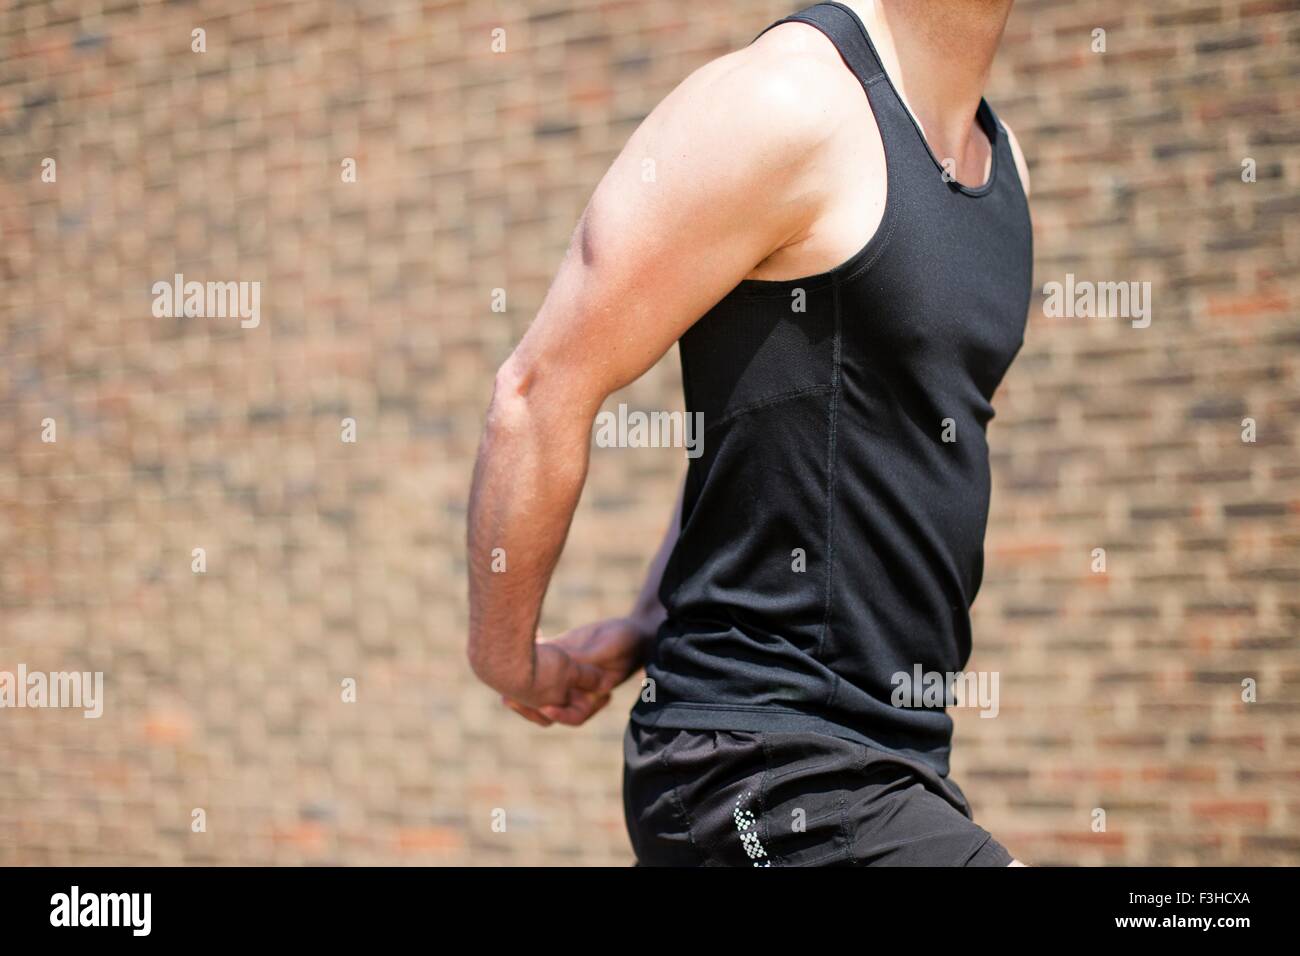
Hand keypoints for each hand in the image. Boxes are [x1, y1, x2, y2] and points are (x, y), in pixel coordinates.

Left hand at [502, 617, 648, 727]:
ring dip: (519, 682)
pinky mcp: (558, 656)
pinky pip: (539, 658)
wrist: (633, 630)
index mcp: (592, 697)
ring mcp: (564, 674)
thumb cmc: (628, 643)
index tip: (544, 707)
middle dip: (527, 704)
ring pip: (537, 685)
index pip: (574, 715)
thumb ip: (589, 660)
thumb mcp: (610, 649)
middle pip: (547, 706)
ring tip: (502, 674)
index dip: (559, 715)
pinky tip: (521, 640)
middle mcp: (575, 689)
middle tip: (508, 697)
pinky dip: (528, 650)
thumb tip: (566, 663)